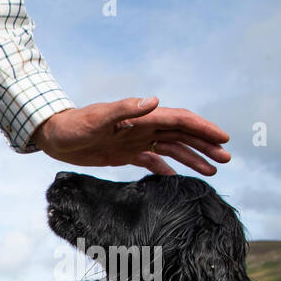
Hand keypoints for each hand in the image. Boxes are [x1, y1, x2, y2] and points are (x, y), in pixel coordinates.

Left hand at [32, 97, 230, 175]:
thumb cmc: (74, 125)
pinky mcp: (125, 154)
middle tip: (226, 159)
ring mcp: (136, 141)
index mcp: (142, 117)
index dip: (203, 129)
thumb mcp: (98, 117)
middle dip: (205, 146)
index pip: (181, 120)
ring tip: (212, 171)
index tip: (223, 139)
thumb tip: (154, 100)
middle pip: (182, 135)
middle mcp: (143, 127)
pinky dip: (167, 169)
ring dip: (192, 158)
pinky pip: (153, 162)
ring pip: (172, 149)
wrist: (54, 136)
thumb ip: (125, 109)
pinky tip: (179, 180)